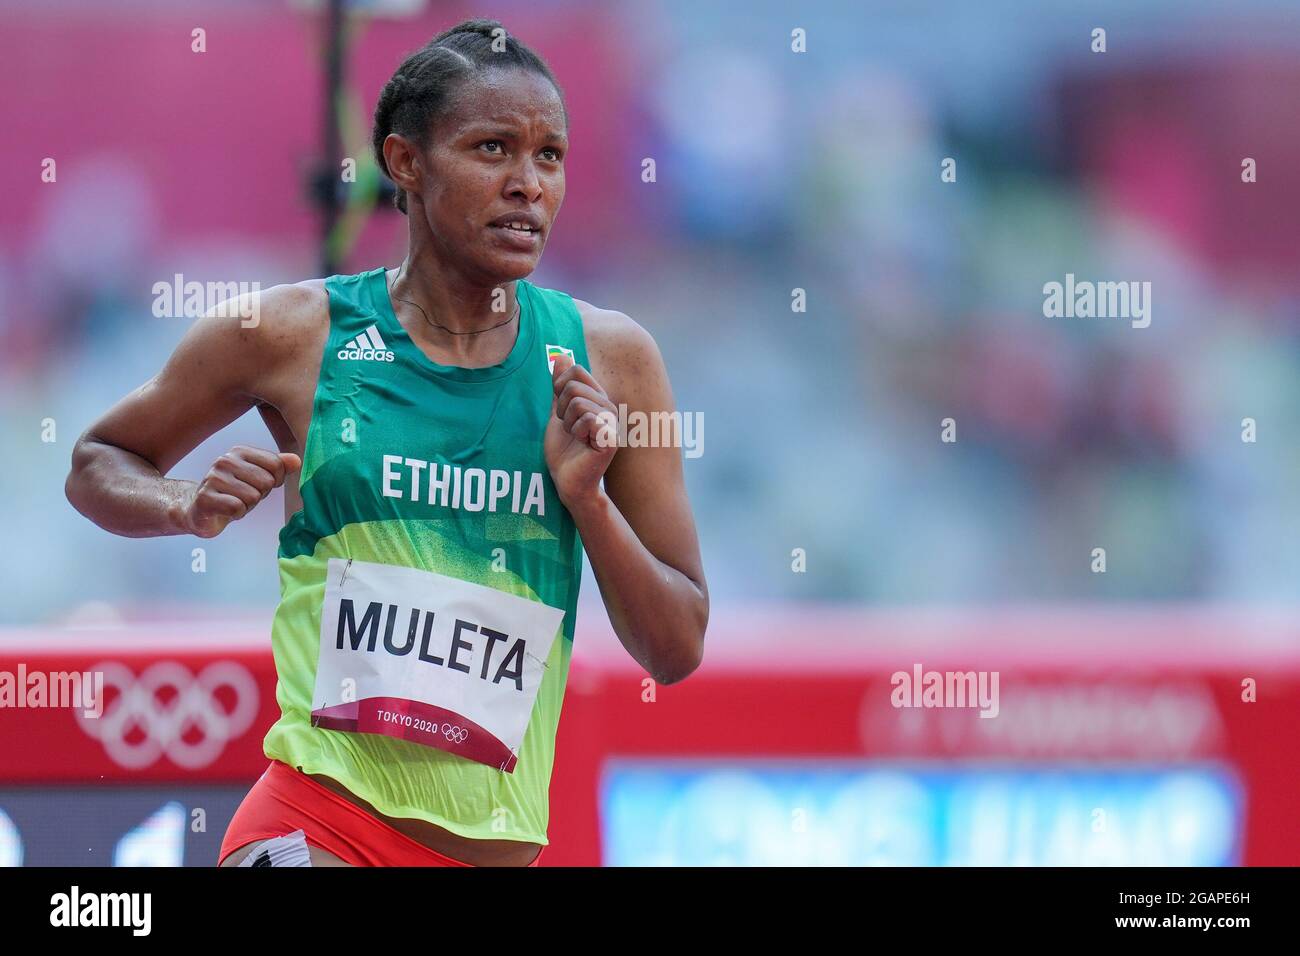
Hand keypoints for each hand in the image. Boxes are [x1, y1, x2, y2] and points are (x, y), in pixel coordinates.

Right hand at [182, 445, 300, 537]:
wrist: (200, 510)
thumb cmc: (234, 492)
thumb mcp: (259, 477)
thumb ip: (278, 466)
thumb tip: (296, 461)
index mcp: (239, 451)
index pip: (276, 464)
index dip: (275, 480)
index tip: (261, 485)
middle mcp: (224, 461)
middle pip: (267, 482)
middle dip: (260, 494)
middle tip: (244, 496)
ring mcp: (213, 478)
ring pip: (253, 496)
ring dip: (247, 505)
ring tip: (234, 502)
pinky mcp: (205, 497)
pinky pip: (237, 508)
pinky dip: (237, 513)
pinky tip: (226, 510)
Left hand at [544, 354, 618, 507]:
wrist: (568, 481)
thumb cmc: (564, 451)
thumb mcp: (557, 413)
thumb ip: (560, 387)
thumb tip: (561, 355)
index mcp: (598, 398)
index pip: (576, 371)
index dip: (559, 389)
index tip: (562, 412)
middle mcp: (609, 406)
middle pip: (574, 386)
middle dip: (561, 409)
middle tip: (569, 428)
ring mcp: (613, 422)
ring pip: (578, 402)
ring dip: (568, 423)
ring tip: (576, 438)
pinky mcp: (611, 438)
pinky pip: (586, 419)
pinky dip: (576, 433)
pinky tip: (583, 445)